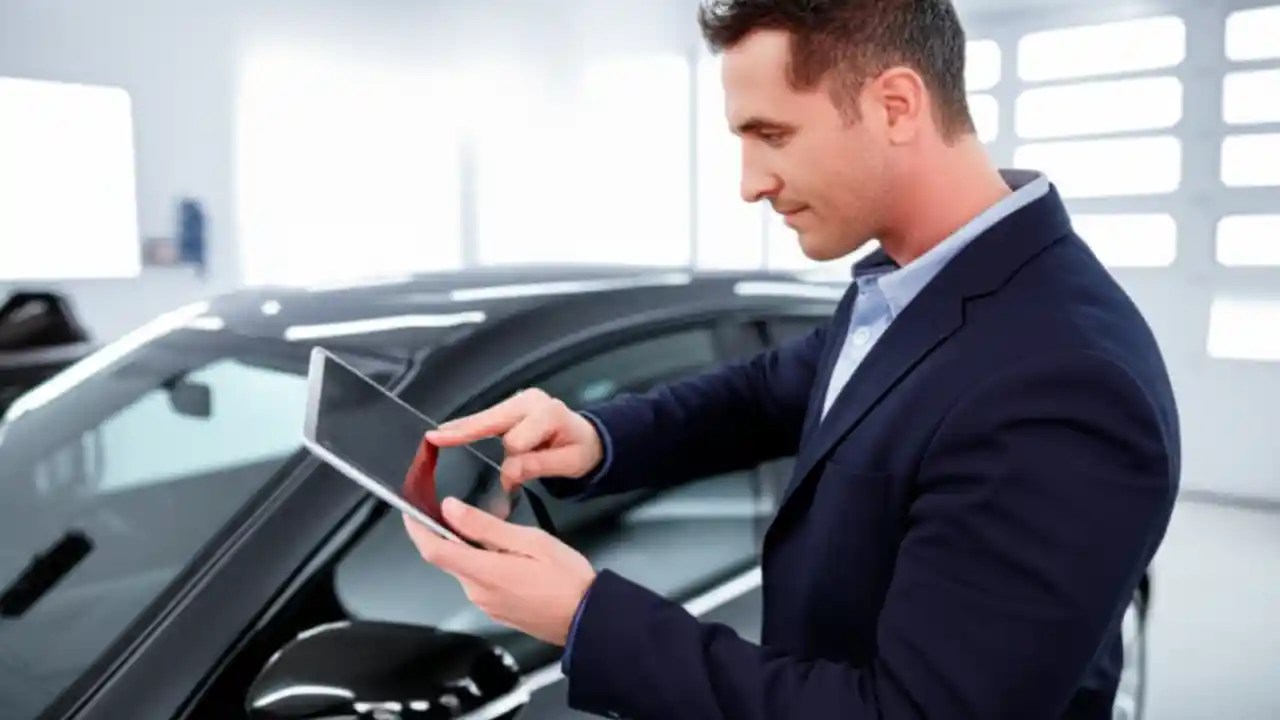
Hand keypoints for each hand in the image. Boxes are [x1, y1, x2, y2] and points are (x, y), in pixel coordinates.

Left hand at [403, 498, 596, 645]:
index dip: (416, 528)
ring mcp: (485, 604)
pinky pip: (478, 582)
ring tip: (493, 531)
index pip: (433, 549)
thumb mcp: (529, 540)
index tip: (410, 510)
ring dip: (468, 549)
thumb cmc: (565, 578)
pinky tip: (505, 555)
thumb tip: (451, 509)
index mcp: (483, 572)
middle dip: (445, 534)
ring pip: (464, 569)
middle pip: (447, 558)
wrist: (586, 618)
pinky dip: (481, 564)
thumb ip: (485, 526)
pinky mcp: (495, 610)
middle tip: (457, 511)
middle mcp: (477, 592)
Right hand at [427, 388, 603, 490]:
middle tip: (435, 438)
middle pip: (491, 419)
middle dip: (465, 430)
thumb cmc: (581, 450)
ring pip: (485, 417)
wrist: (589, 438)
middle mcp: (530, 401)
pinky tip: (450, 431)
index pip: (516, 441)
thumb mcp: (570, 463)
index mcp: (547, 413)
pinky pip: (487, 417)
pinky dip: (469, 425)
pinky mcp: (512, 405)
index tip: (515, 479)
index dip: (514, 461)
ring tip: (436, 436)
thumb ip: (539, 465)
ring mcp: (519, 400)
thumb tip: (509, 472)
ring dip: (463, 427)